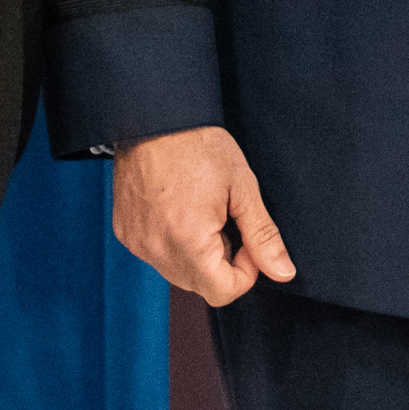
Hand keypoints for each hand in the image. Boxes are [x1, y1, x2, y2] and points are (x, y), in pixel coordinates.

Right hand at [112, 125, 296, 305]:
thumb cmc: (199, 145)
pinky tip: (179, 210)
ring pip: (178, 273)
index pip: (223, 292)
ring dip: (197, 255)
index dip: (246, 271)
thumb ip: (262, 236)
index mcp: (188, 241)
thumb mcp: (242, 188)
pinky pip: (157, 256)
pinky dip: (173, 244)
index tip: (246, 236)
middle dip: (221, 262)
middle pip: (201, 285)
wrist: (154, 117)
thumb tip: (283, 272)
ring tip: (201, 212)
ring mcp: (137, 243)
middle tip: (225, 219)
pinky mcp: (126, 233)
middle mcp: (156, 249)